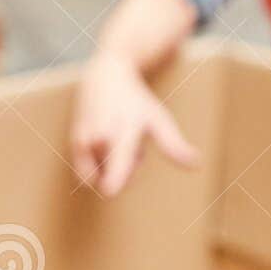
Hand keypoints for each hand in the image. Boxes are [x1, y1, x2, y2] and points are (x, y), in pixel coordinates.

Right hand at [70, 53, 198, 196]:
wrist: (104, 78)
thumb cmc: (135, 102)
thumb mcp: (159, 121)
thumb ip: (174, 146)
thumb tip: (197, 164)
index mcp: (124, 131)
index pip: (117, 159)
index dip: (114, 178)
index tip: (108, 192)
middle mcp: (100, 136)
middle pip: (114, 178)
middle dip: (125, 170)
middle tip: (133, 148)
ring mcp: (84, 140)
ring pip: (100, 176)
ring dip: (110, 167)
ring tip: (117, 143)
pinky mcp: (73, 144)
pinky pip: (88, 173)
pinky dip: (97, 165)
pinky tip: (104, 145)